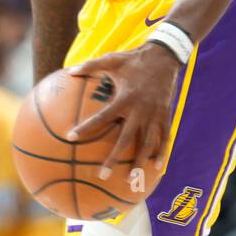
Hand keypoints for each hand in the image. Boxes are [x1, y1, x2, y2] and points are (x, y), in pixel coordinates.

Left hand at [66, 43, 182, 182]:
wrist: (165, 56)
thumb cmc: (134, 59)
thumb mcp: (112, 60)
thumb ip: (91, 66)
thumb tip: (70, 72)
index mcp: (124, 98)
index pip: (102, 117)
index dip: (86, 127)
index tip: (71, 137)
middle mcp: (140, 110)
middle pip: (125, 139)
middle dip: (114, 158)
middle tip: (102, 175)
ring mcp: (154, 114)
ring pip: (147, 143)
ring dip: (139, 162)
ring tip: (131, 179)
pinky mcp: (165, 115)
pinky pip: (164, 137)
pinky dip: (161, 152)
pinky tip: (157, 167)